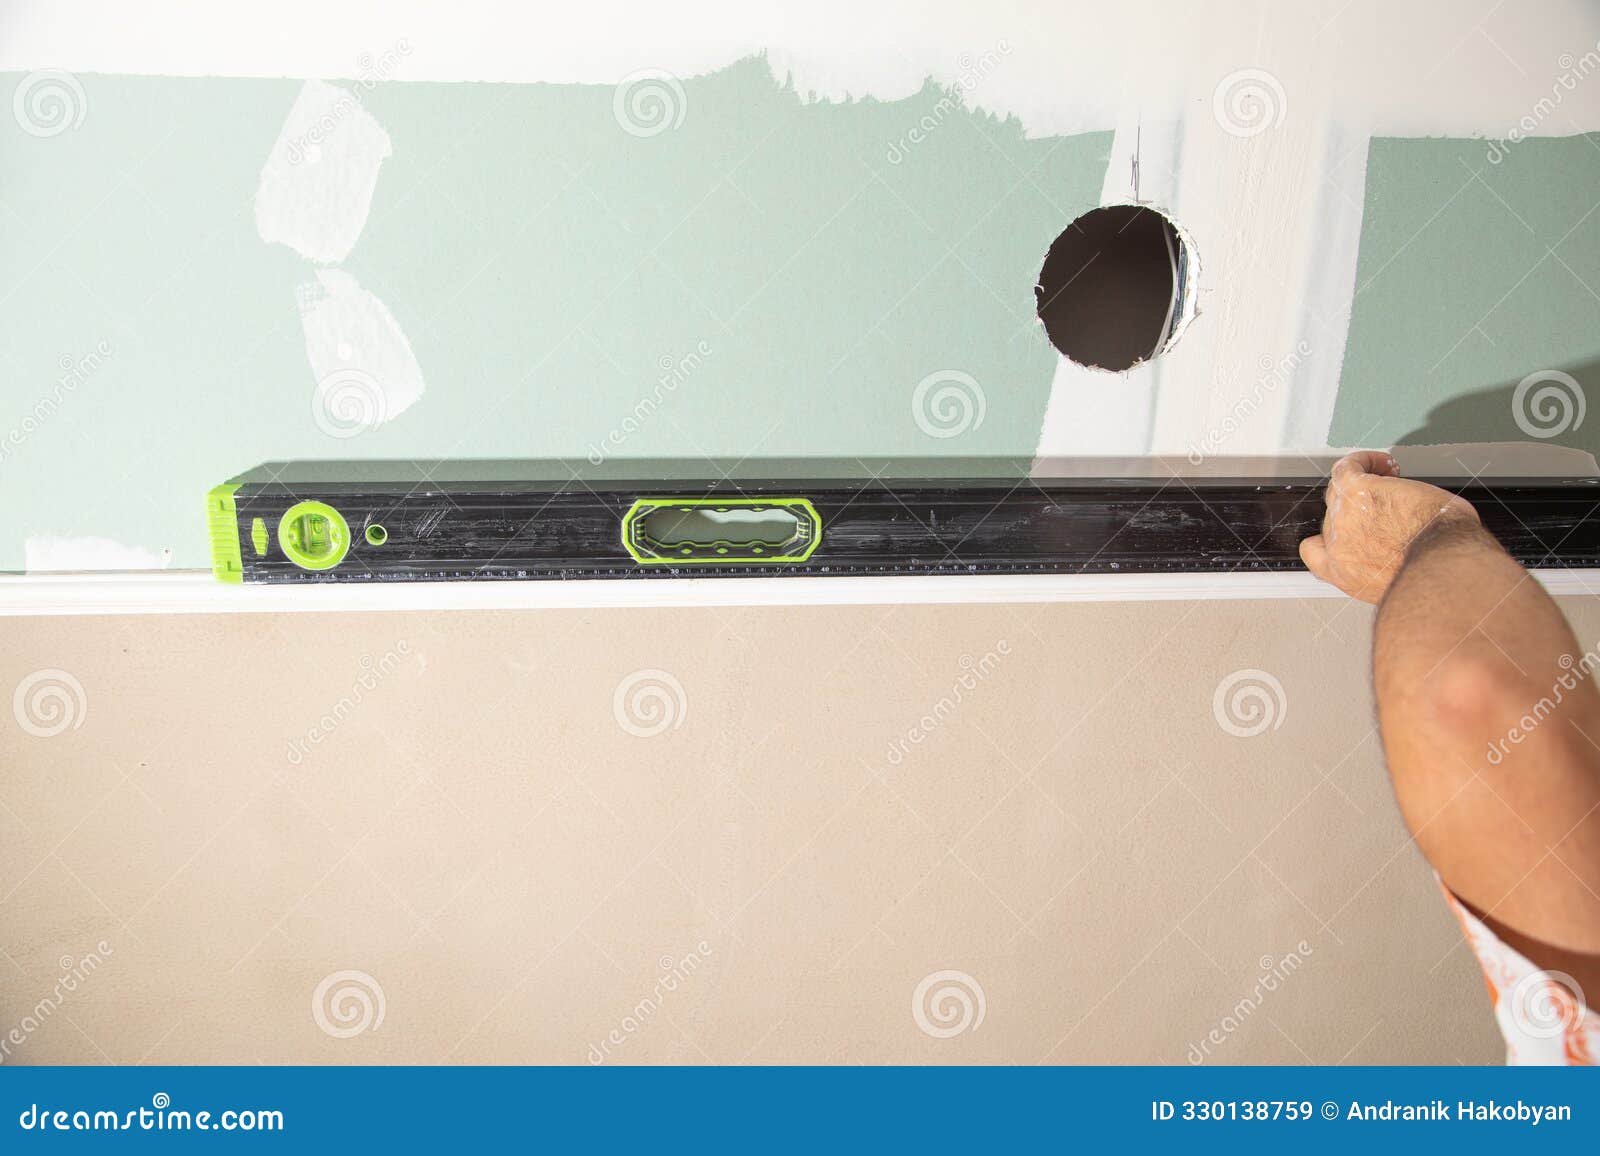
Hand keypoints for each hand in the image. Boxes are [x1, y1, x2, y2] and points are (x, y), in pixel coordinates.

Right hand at [1299, 450, 1480, 602]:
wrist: (1440, 567)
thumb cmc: (1434, 576)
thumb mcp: (1400, 582)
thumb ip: (1385, 568)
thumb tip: (1403, 553)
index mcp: (1346, 574)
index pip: (1316, 552)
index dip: (1329, 538)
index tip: (1346, 531)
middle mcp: (1338, 547)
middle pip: (1334, 517)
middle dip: (1358, 509)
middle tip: (1386, 503)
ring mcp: (1343, 518)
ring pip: (1342, 491)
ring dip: (1365, 483)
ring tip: (1392, 480)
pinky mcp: (1356, 492)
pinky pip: (1348, 468)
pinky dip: (1363, 461)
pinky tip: (1384, 463)